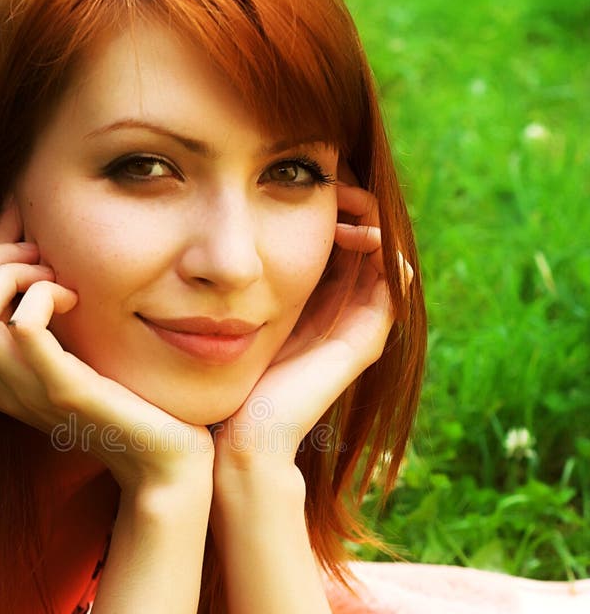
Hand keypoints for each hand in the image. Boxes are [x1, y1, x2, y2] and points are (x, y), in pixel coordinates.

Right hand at [0, 201, 213, 492]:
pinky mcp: (62, 390)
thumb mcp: (76, 351)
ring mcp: (26, 390)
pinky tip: (75, 298)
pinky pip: (24, 325)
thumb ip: (50, 318)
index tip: (36, 254)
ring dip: (11, 273)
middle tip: (43, 259)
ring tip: (55, 278)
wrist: (162, 459)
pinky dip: (44, 294)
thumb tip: (36, 252)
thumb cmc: (128, 400)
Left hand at [212, 179, 411, 471]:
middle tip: (337, 183)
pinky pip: (392, 291)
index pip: (334, 241)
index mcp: (312, 302)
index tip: (314, 183)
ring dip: (372, 226)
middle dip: (354, 210)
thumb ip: (241, 282)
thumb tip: (221, 240)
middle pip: (362, 246)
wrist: (243, 431)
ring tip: (351, 201)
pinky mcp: (364, 343)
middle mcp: (339, 312)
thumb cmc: (229, 374)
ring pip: (382, 261)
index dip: (331, 208)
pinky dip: (388, 259)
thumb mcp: (233, 314)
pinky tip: (370, 232)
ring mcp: (356, 327)